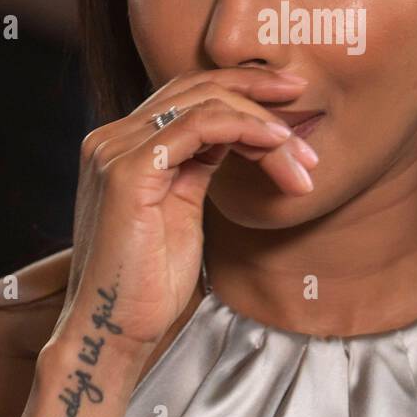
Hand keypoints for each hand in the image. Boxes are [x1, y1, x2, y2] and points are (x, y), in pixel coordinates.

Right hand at [56, 67, 317, 353]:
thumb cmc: (149, 282)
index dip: (240, 87)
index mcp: (123, 144)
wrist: (114, 330)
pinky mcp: (128, 170)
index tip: (288, 99)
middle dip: (257, 89)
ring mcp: (115, 150)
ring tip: (302, 156)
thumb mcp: (182, 208)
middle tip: (304, 98)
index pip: (186, 93)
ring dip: (264, 124)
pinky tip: (275, 145)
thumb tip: (236, 137)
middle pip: (195, 86)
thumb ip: (198, 166)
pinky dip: (245, 129)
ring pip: (204, 104)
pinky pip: (199, 127)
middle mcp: (112, 138)